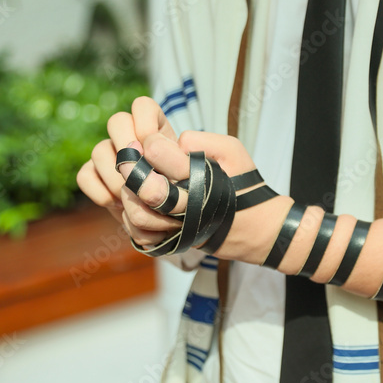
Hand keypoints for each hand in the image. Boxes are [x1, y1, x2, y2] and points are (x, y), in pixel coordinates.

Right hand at [76, 96, 177, 231]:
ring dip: (117, 179)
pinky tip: (119, 205)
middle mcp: (129, 135)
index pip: (143, 106)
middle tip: (141, 178)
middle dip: (129, 152)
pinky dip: (101, 193)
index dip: (145, 125)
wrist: (170, 217)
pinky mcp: (93, 175)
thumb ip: (180, 162)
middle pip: (117, 122)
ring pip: (99, 151)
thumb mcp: (190, 176)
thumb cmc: (185, 193)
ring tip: (136, 199)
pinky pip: (85, 176)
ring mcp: (108, 153)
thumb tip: (166, 149)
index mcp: (155, 126)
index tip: (152, 152)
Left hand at [122, 129, 292, 262]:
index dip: (149, 141)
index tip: (150, 139)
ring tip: (130, 181)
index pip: (157, 152)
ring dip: (128, 195)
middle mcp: (186, 205)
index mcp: (200, 179)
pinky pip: (139, 235)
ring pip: (137, 216)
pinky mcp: (169, 243)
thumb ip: (203, 140)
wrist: (254, 228)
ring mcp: (177, 228)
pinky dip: (131, 218)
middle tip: (129, 157)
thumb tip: (175, 142)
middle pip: (146, 188)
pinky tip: (134, 201)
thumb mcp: (232, 151)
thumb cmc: (243, 184)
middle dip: (131, 168)